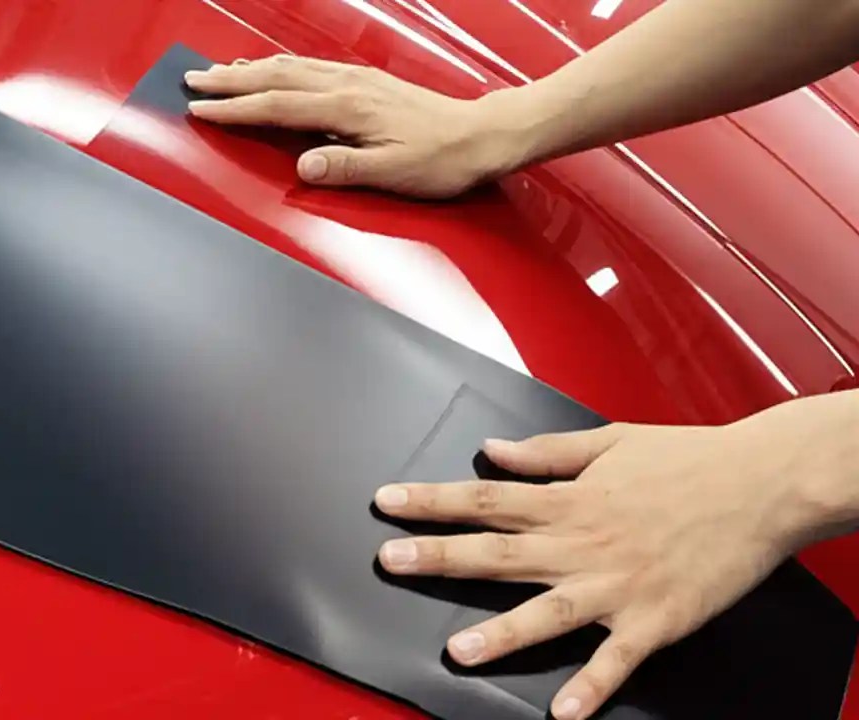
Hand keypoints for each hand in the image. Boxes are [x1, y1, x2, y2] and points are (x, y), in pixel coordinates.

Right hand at [183, 55, 529, 198]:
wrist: (482, 136)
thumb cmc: (442, 160)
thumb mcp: (394, 172)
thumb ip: (345, 167)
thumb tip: (304, 166)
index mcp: (348, 108)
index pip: (278, 106)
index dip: (236, 109)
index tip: (202, 110)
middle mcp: (348, 86)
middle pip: (276, 78)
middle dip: (230, 80)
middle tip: (193, 82)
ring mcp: (356, 80)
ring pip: (291, 67)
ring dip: (251, 70)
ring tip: (218, 72)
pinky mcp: (365, 82)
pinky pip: (310, 67)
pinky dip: (280, 68)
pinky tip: (272, 70)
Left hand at [373, 393, 858, 719]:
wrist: (762, 484)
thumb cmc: (687, 459)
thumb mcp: (610, 441)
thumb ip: (546, 452)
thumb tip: (492, 450)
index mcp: (570, 499)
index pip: (486, 499)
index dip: (433, 500)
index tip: (387, 502)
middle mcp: (583, 542)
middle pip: (499, 553)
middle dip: (440, 557)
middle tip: (391, 561)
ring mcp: (617, 585)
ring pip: (548, 612)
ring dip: (502, 633)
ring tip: (457, 650)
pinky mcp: (654, 619)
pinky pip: (616, 659)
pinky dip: (592, 685)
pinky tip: (563, 712)